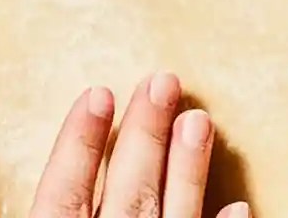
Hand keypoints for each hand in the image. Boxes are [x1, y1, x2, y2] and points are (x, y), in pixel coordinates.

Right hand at [31, 72, 250, 217]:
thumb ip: (49, 211)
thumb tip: (62, 154)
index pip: (62, 195)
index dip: (78, 142)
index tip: (97, 92)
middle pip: (128, 195)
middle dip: (145, 135)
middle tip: (161, 82)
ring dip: (187, 170)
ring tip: (199, 119)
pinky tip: (238, 205)